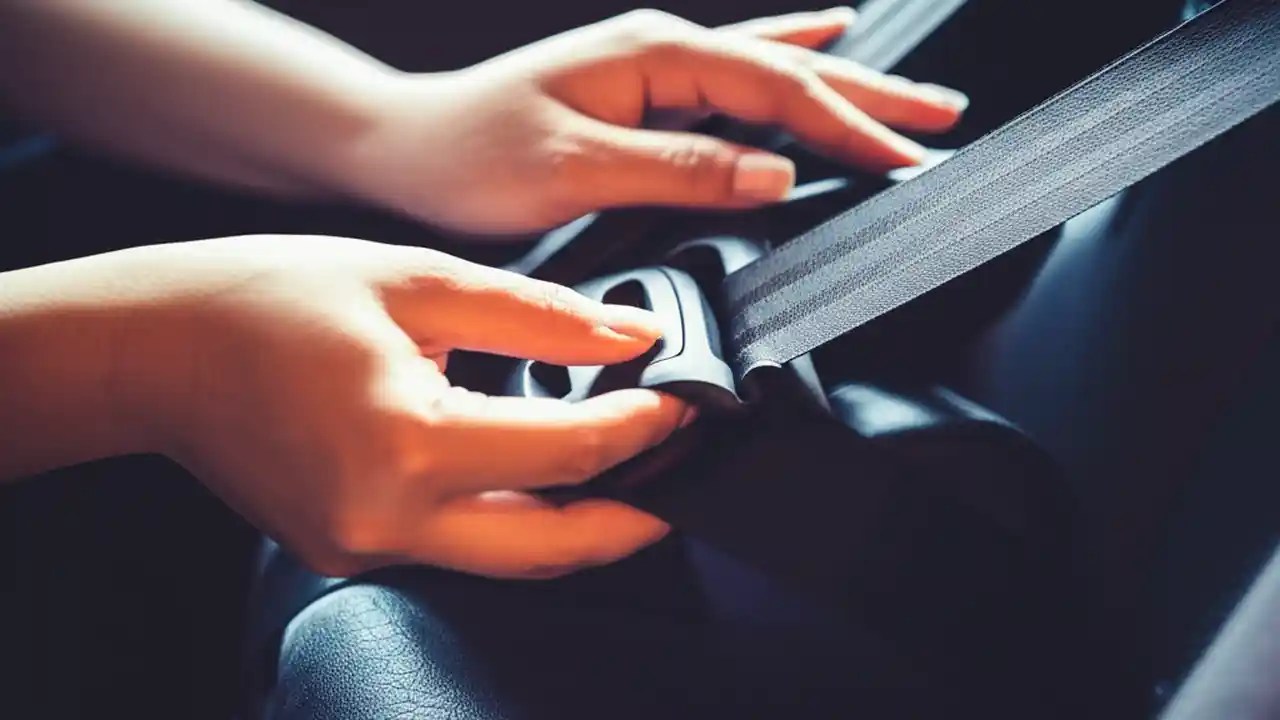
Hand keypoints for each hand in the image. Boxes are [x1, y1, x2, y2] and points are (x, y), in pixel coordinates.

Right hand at [102, 237, 691, 577]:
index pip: (569, 454)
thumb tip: (628, 338)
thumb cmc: (269, 299)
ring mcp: (363, 548)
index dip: (643, 429)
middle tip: (682, 480)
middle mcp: (386, 518)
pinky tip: (539, 481)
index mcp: (407, 442)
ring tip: (629, 481)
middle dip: (634, 518)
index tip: (682, 402)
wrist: (157, 349)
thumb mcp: (417, 281)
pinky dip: (512, 520)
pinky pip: (457, 550)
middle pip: (554, 546)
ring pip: (509, 560)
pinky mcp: (348, 551)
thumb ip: (538, 317)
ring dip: (579, 527)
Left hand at [343, 7, 967, 234]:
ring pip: (774, 71)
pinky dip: (789, 65)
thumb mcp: (572, 167)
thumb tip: (772, 175)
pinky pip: (738, 75)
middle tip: (945, 122)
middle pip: (792, 70)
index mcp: (653, 58)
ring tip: (910, 95)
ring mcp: (654, 67)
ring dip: (845, 84)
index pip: (779, 92)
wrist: (408, 145)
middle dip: (872, 98)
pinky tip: (817, 46)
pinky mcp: (642, 91)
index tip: (911, 160)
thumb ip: (677, 167)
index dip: (851, 128)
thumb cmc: (472, 156)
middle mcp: (660, 50)